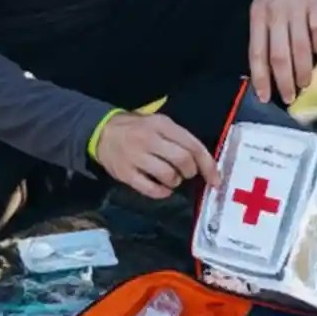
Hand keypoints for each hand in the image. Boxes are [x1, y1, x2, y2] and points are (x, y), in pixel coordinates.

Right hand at [95, 112, 220, 198]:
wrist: (101, 132)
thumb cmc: (136, 128)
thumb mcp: (157, 123)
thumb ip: (179, 138)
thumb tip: (205, 162)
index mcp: (161, 125)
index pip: (193, 146)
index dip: (208, 165)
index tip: (215, 180)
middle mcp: (149, 139)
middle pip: (183, 160)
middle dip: (190, 172)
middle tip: (186, 174)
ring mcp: (136, 157)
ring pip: (168, 176)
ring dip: (175, 182)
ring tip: (171, 180)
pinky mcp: (125, 173)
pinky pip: (150, 189)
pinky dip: (162, 192)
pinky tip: (162, 189)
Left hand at [249, 0, 316, 104]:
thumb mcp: (265, 5)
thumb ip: (266, 32)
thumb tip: (269, 68)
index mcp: (258, 15)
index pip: (256, 53)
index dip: (260, 77)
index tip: (264, 96)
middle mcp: (275, 12)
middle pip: (279, 55)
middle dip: (284, 81)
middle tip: (290, 96)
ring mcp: (296, 6)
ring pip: (299, 47)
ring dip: (303, 70)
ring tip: (304, 82)